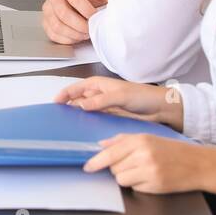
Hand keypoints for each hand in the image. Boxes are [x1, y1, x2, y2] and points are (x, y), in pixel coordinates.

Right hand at [41, 0, 109, 44]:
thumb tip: (118, 8)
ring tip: (85, 34)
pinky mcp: (45, 20)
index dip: (86, 11)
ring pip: (56, 25)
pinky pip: (52, 33)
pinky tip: (76, 37)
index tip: (96, 18)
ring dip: (73, 34)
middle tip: (91, 30)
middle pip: (62, 13)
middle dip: (79, 26)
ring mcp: (47, 8)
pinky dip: (65, 39)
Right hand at [55, 76, 183, 129]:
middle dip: (67, 106)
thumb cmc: (142, 96)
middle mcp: (98, 94)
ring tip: (67, 125)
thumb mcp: (120, 96)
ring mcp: (103, 106)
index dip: (63, 95)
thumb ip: (100, 101)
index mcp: (98, 84)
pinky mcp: (109, 117)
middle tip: (58, 118)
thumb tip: (80, 105)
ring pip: (84, 110)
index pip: (74, 88)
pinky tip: (83, 130)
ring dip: (77, 116)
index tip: (54, 104)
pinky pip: (94, 119)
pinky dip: (87, 123)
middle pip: (77, 99)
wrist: (161, 109)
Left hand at [83, 134, 215, 193]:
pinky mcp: (156, 186)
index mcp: (139, 142)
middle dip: (116, 168)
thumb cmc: (170, 150)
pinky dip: (137, 184)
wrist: (196, 164)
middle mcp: (143, 156)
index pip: (109, 154)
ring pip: (121, 179)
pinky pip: (134, 188)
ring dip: (126, 177)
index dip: (95, 162)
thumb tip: (100, 145)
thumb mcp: (146, 137)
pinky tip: (148, 178)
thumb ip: (120, 140)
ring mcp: (150, 172)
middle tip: (129, 164)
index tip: (87, 167)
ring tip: (139, 171)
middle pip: (113, 168)